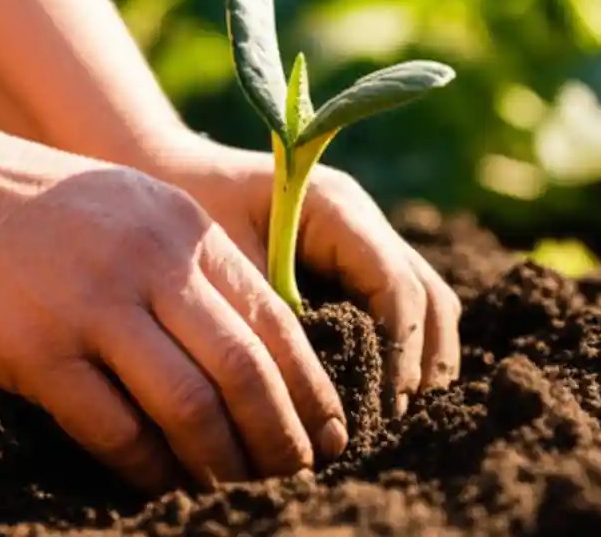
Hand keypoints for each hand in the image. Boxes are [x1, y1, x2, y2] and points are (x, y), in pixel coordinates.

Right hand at [0, 119, 347, 491]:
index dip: (310, 386)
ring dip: (221, 461)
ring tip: (239, 491)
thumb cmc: (47, 208)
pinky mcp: (38, 349)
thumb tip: (263, 351)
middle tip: (298, 473)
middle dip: (281, 434)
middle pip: (243, 368)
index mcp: (186, 231)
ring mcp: (93, 306)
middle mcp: (151, 264)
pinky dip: (147, 467)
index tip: (331, 430)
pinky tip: (163, 485)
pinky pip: (112, 428)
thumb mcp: (141, 210)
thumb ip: (199, 268)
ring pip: (188, 404)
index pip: (275, 320)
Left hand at [147, 134, 461, 413]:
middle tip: (398, 422)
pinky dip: (405, 353)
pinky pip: (403, 310)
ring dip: (423, 362)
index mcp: (337, 207)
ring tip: (397, 419)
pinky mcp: (359, 266)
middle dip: (423, 362)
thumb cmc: (191, 214)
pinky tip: (383, 399)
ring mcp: (368, 243)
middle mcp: (365, 221)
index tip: (383, 405)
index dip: (399, 348)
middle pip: (429, 296)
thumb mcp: (224, 262)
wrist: (171, 177)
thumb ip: (271, 315)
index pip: (394, 284)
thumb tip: (312, 386)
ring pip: (429, 304)